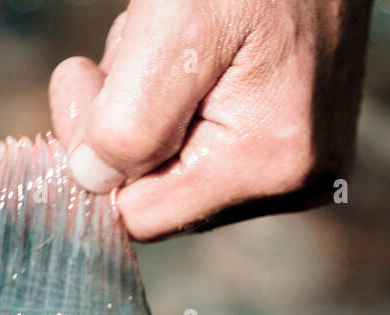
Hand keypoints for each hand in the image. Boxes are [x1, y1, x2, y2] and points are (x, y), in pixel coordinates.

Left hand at [48, 0, 373, 239]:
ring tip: (182, 40)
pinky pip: (212, 148)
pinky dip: (186, 103)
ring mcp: (307, 168)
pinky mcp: (302, 145)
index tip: (82, 74)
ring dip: (156, 107)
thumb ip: (130, 120)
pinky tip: (206, 54)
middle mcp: (300, 183)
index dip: (96, 151)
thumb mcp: (176, 25)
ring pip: (181, 169)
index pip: (141, 215)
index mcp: (272, 164)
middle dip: (132, 122)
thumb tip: (92, 181)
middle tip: (142, 41)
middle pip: (162, 194)